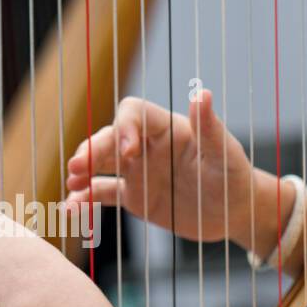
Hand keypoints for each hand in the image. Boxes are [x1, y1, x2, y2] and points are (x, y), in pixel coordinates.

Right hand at [63, 89, 267, 245]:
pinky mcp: (134, 196)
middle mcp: (147, 145)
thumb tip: (202, 94)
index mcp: (167, 128)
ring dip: (82, 170)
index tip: (128, 153)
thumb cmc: (234, 177)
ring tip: (72, 182)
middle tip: (77, 167)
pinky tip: (71, 209)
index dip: (125, 128)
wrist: (235, 212)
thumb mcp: (225, 154)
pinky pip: (103, 193)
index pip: (134, 113)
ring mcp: (137, 171)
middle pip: (110, 138)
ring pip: (100, 164)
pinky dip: (85, 199)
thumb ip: (210, 127)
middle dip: (92, 149)